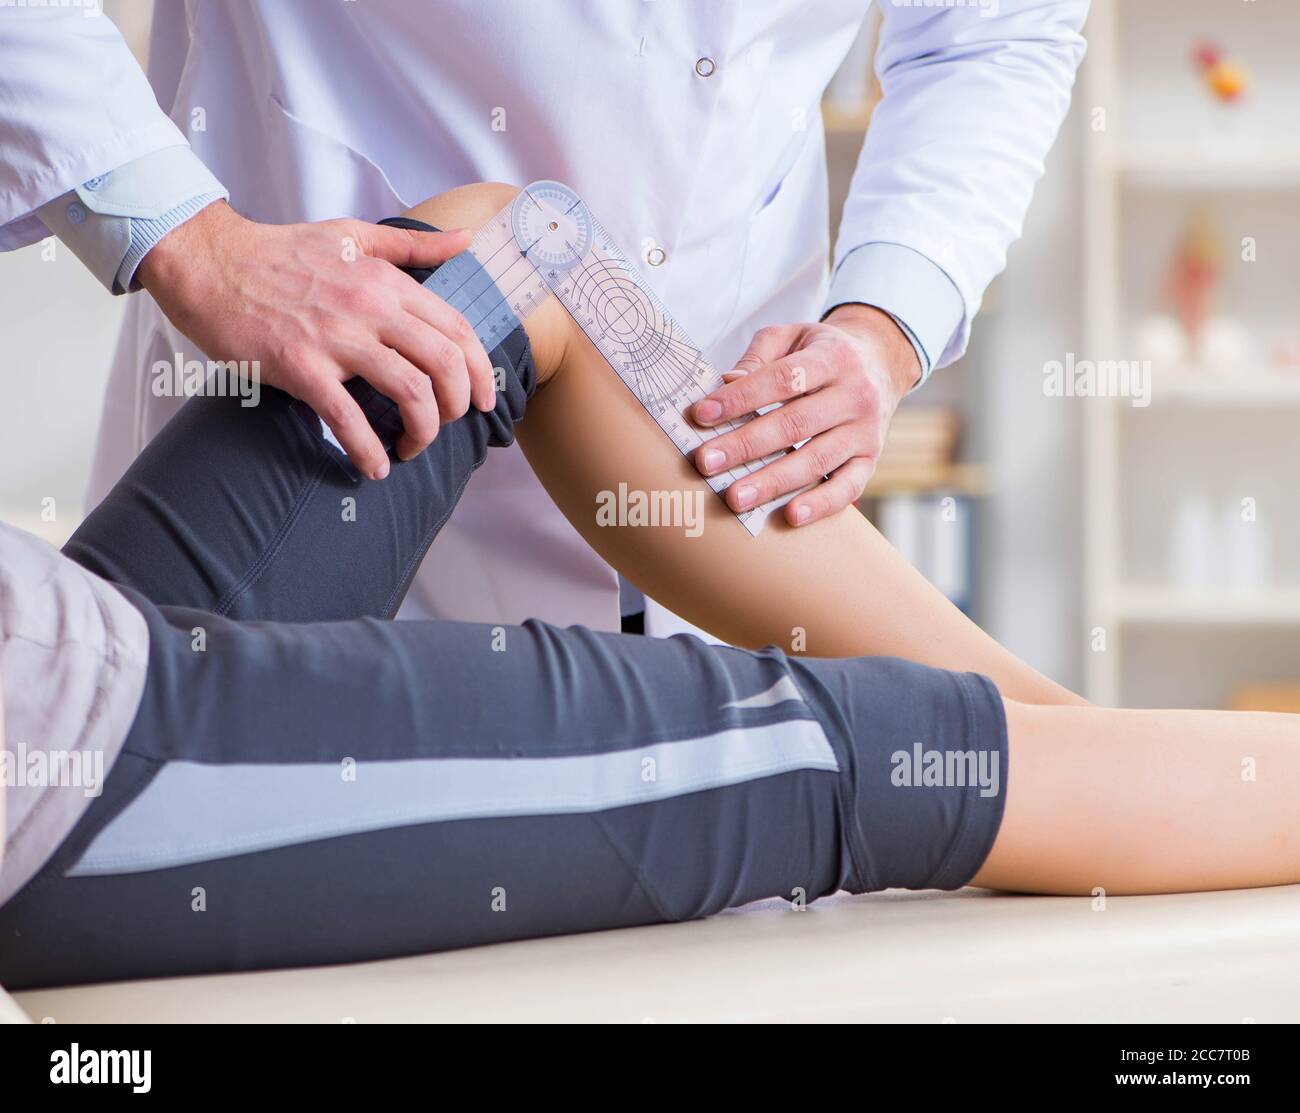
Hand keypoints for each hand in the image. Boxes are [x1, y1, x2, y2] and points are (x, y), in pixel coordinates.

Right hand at [137, 200, 494, 479]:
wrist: (210, 262)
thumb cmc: (281, 252)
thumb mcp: (353, 235)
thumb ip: (412, 246)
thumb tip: (465, 241)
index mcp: (387, 282)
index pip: (457, 329)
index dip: (479, 371)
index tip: (483, 400)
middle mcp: (370, 308)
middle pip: (444, 364)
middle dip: (458, 406)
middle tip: (448, 425)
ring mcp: (336, 339)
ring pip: (410, 393)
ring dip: (423, 432)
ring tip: (412, 448)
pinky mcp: (300, 367)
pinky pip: (348, 419)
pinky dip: (368, 451)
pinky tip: (373, 467)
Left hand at [690, 304, 920, 525]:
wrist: (880, 364)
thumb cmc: (820, 352)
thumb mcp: (792, 337)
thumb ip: (758, 357)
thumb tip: (726, 384)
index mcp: (832, 358)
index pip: (782, 379)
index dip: (740, 398)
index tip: (701, 414)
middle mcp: (855, 394)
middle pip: (795, 423)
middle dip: (746, 445)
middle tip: (706, 462)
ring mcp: (865, 431)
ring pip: (817, 460)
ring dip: (773, 482)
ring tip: (735, 498)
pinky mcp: (869, 461)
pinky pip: (847, 487)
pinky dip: (820, 504)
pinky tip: (789, 516)